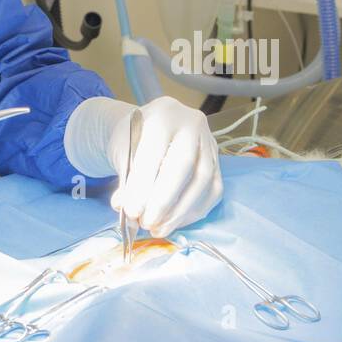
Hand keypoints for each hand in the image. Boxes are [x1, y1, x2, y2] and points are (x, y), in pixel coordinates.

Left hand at [64, 95, 221, 236]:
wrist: (150, 127)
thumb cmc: (133, 138)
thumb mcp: (122, 150)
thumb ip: (126, 178)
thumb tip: (125, 208)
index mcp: (163, 113)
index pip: (154, 151)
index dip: (143, 184)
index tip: (131, 211)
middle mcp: (192, 123)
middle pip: (183, 165)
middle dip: (163, 200)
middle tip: (146, 222)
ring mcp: (209, 142)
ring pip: (203, 180)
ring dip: (180, 211)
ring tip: (158, 228)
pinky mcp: (218, 161)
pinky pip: (212, 190)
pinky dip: (193, 211)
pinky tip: (174, 222)